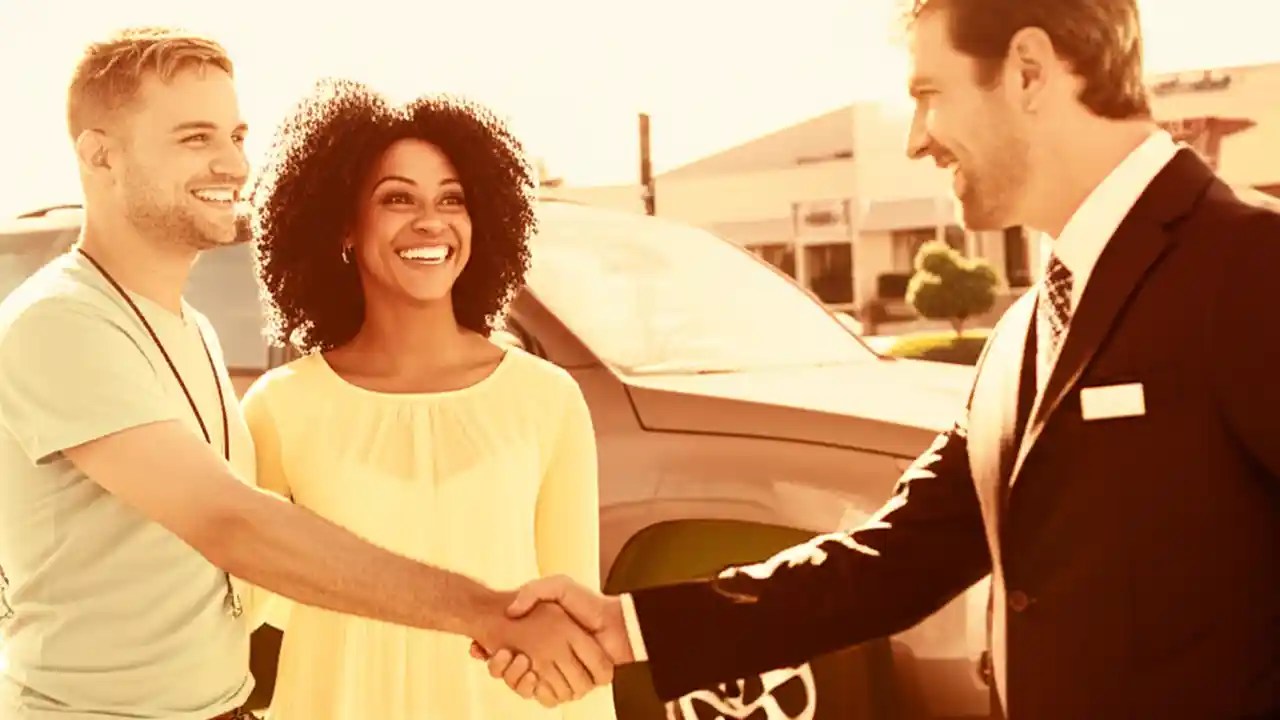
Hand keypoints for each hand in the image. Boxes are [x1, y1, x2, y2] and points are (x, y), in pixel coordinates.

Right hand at [469, 590, 612, 706]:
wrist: (617, 626)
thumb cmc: (588, 604)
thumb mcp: (558, 586)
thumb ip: (534, 591)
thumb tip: (511, 611)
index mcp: (536, 637)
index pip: (501, 649)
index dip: (487, 649)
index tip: (477, 646)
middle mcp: (541, 657)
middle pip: (506, 671)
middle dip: (497, 666)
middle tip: (494, 653)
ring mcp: (552, 673)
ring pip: (520, 685)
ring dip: (511, 677)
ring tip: (513, 660)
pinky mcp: (564, 686)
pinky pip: (541, 696)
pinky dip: (531, 689)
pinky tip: (529, 674)